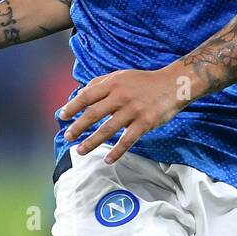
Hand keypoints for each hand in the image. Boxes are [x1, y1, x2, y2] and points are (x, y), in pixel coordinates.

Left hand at [61, 66, 190, 163]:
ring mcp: (133, 110)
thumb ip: (101, 83)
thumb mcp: (122, 76)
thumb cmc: (145, 81)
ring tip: (80, 150)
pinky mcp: (145, 123)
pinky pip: (127, 140)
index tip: (62, 116)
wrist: (174, 85)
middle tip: (67, 136)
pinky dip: (117, 151)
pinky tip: (108, 159)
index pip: (87, 95)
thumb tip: (80, 93)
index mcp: (114, 83)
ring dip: (91, 142)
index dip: (73, 106)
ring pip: (107, 129)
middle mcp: (121, 96)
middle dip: (78, 127)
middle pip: (93, 114)